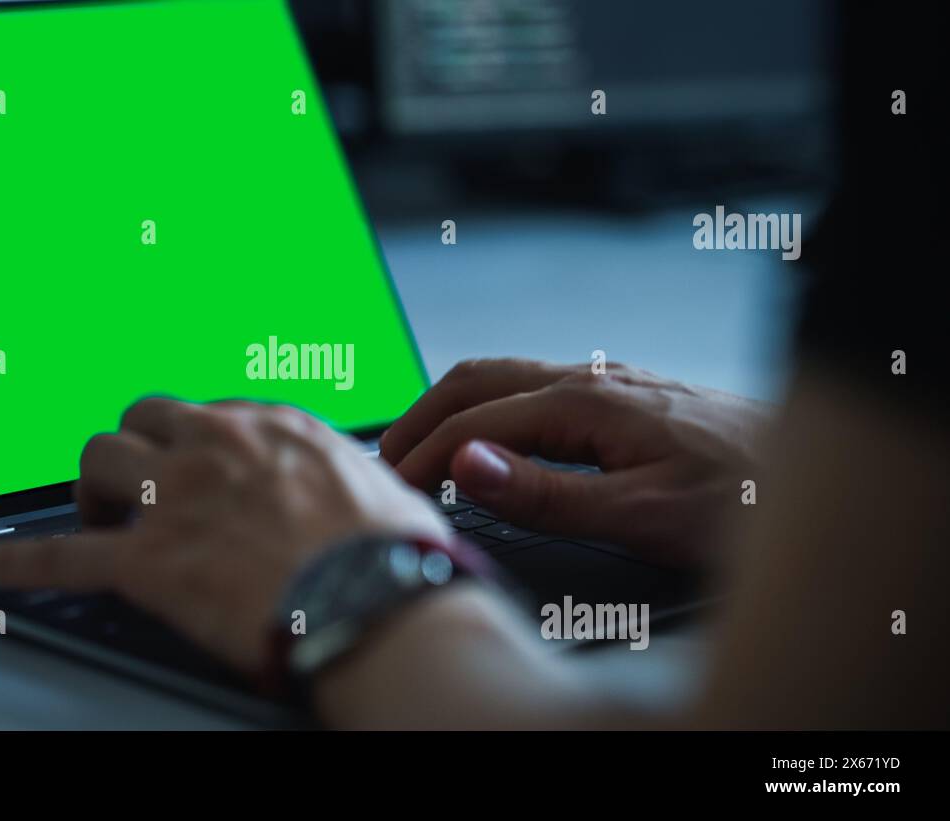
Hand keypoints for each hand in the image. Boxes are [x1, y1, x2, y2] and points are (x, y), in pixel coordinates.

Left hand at [0, 398, 448, 673]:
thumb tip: (363, 485)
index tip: (196, 464)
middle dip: (135, 448)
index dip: (196, 443)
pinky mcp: (148, 562)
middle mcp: (215, 447)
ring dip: (92, 487)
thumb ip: (348, 474)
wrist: (379, 603)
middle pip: (142, 417)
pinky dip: (17, 562)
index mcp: (272, 427)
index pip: (210, 413)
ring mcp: (176, 500)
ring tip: (96, 514)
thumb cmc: (394, 555)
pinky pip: (61, 556)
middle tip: (139, 484)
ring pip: (98, 461)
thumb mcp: (383, 487)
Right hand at [379, 358, 772, 565]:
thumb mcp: (640, 513)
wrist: (809, 474)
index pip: (475, 422)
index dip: (422, 454)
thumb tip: (465, 464)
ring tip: (420, 443)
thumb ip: (547, 492)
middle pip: (477, 379)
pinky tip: (490, 433)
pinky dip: (487, 406)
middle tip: (384, 457)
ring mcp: (607, 380)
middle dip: (421, 414)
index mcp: (585, 401)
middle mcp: (589, 377)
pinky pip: (532, 384)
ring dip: (451, 406)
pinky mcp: (622, 393)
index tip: (389, 485)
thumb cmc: (738, 497)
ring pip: (503, 375)